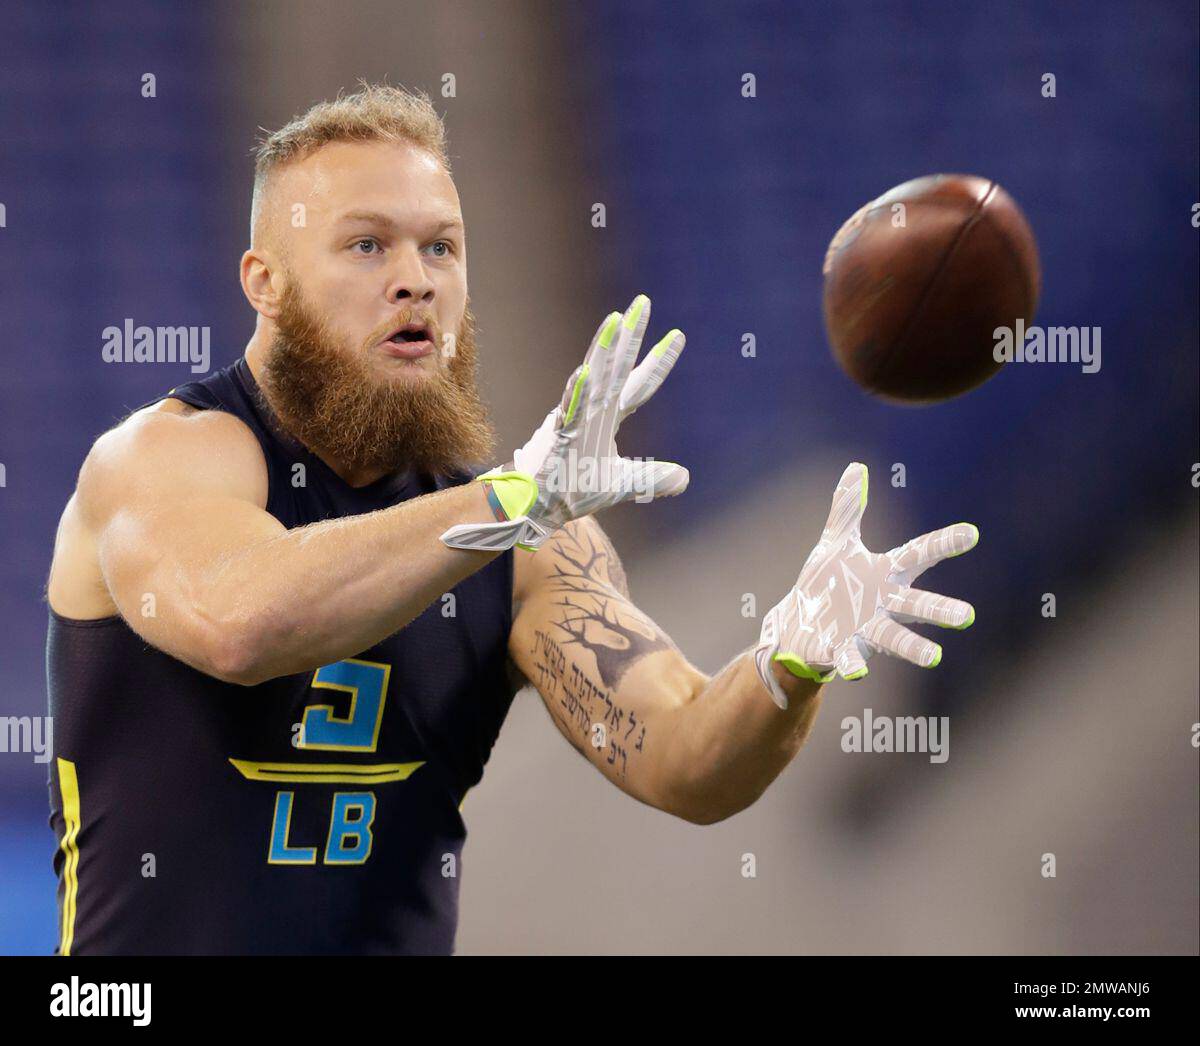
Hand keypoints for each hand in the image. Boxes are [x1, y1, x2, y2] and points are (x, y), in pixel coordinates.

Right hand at [440, 295, 688, 551]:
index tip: (677, 335)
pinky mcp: (559, 436)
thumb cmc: (574, 488)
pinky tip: (584, 373)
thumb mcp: (623, 484)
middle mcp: (594, 411)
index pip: (639, 385)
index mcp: (609, 417)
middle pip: (617, 368)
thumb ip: (652, 478)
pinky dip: (577, 393)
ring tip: (615, 321)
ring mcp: (575, 420)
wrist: (537, 505)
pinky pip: (569, 412)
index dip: (658, 362)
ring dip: (604, 351)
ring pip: (593, 380)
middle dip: (631, 336)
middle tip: (642, 302)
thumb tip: (684, 478)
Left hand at [754, 462, 978, 708]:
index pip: (918, 555)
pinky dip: (851, 663)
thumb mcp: (836, 543)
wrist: (800, 626)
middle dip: (939, 610)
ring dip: (913, 647)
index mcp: (883, 576)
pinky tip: (856, 671)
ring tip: (934, 657)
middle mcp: (881, 605)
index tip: (972, 533)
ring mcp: (864, 631)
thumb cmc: (827, 585)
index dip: (944, 544)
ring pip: (893, 639)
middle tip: (967, 617)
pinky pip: (848, 658)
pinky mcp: (841, 649)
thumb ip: (848, 509)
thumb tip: (856, 466)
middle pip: (915, 605)